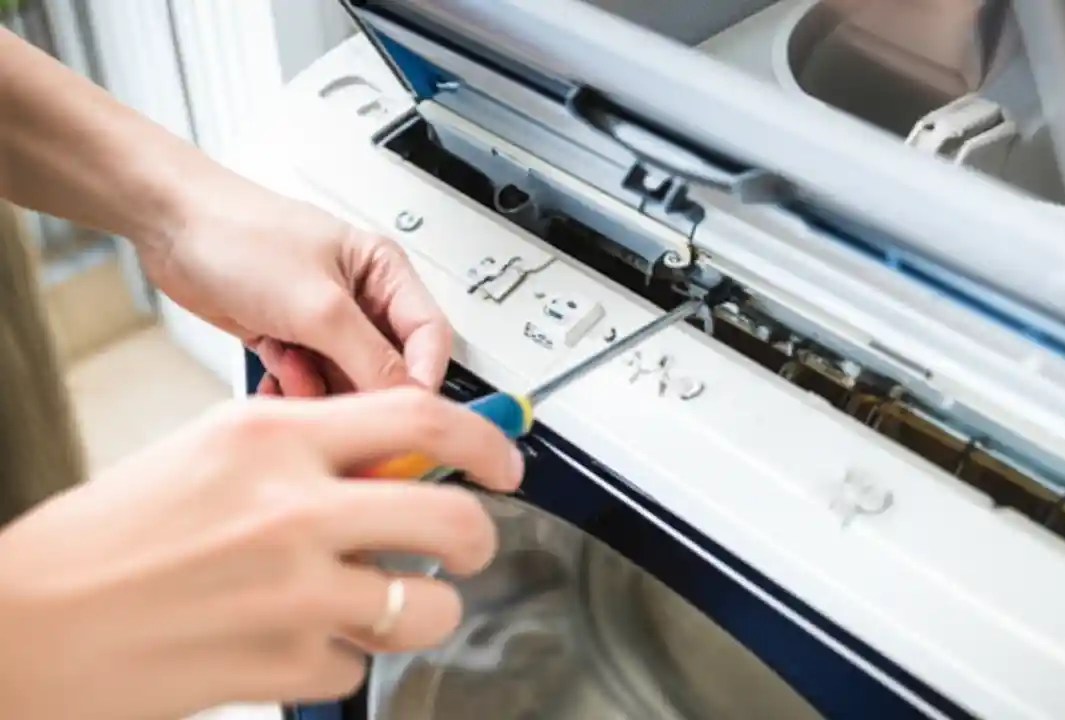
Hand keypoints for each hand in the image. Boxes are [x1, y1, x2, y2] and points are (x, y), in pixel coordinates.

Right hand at [0, 390, 522, 719]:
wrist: (29, 623)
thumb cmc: (109, 536)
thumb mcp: (214, 452)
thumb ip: (311, 449)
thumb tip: (399, 460)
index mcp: (271, 439)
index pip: (420, 419)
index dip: (485, 439)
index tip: (506, 459)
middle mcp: (292, 511)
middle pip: (452, 519)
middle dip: (479, 537)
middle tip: (468, 545)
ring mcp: (294, 594)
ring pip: (427, 607)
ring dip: (421, 610)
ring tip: (379, 603)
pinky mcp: (284, 665)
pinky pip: (359, 664)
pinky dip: (341, 657)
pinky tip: (291, 638)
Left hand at [139, 181, 449, 394]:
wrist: (168, 226)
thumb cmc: (239, 234)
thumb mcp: (317, 304)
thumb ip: (369, 356)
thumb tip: (406, 398)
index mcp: (384, 273)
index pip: (431, 336)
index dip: (424, 378)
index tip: (408, 415)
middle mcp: (360, 298)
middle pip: (388, 366)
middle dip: (363, 391)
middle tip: (341, 410)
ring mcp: (323, 320)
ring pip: (346, 380)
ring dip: (321, 393)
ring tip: (293, 382)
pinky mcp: (288, 337)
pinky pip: (308, 381)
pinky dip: (293, 390)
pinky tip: (274, 383)